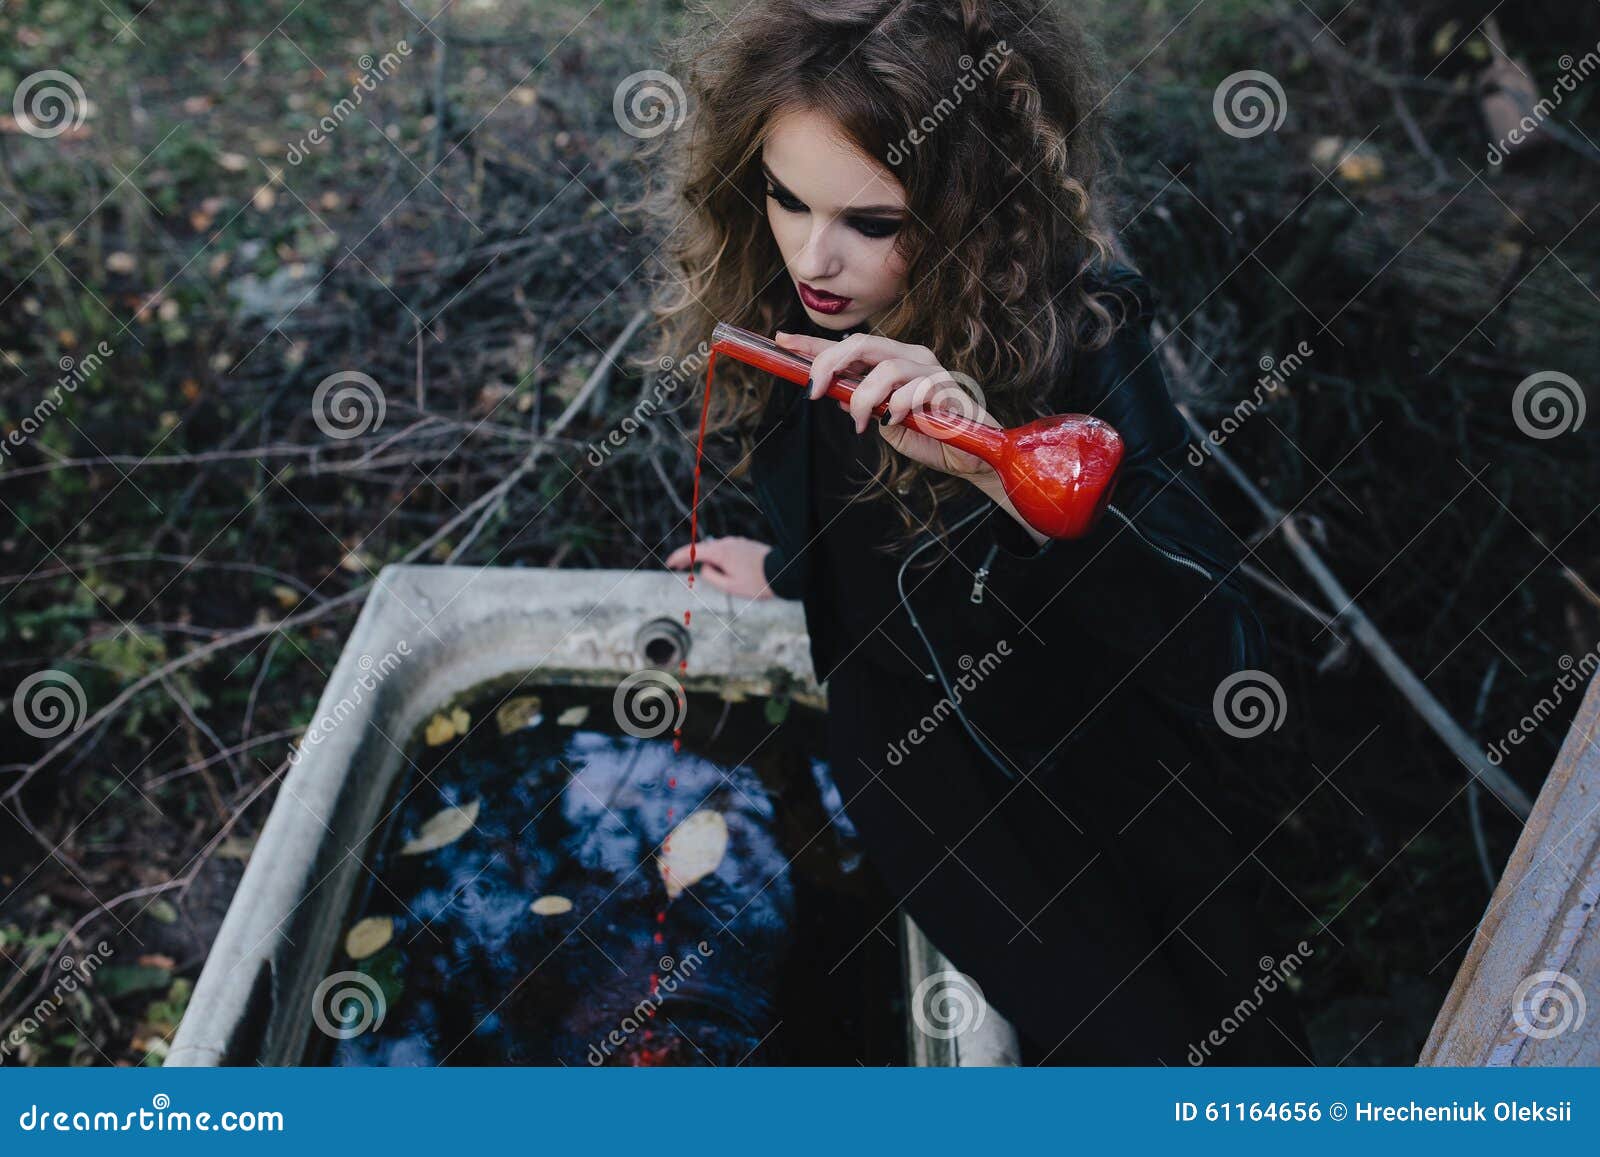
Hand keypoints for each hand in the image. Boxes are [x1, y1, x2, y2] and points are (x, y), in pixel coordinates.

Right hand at [664, 536, 773, 598]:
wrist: (784, 572)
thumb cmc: (758, 582)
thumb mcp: (730, 587)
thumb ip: (712, 578)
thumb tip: (705, 569)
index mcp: (721, 552)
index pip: (693, 552)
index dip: (678, 557)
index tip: (668, 563)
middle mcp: (727, 543)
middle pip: (703, 549)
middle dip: (689, 557)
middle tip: (676, 566)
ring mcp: (736, 542)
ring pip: (715, 550)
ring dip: (705, 559)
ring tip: (700, 570)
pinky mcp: (744, 545)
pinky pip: (725, 551)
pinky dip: (717, 558)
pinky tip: (719, 568)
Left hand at [773, 331, 1001, 486]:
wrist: (969, 456)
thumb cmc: (928, 435)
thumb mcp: (883, 421)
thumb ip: (860, 404)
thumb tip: (832, 394)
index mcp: (890, 362)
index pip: (847, 348)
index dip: (813, 344)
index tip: (782, 341)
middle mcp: (909, 357)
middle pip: (862, 343)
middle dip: (830, 363)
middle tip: (813, 391)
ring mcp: (930, 369)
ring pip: (886, 367)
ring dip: (864, 398)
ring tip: (861, 423)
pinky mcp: (948, 387)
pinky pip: (916, 388)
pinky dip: (898, 406)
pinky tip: (894, 421)